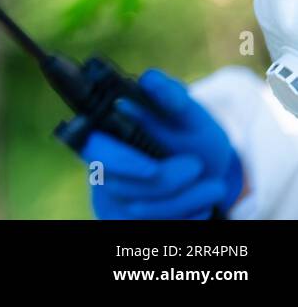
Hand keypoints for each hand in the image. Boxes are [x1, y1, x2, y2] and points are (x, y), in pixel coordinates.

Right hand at [82, 69, 243, 218]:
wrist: (204, 171)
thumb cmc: (189, 135)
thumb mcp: (189, 114)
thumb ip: (172, 96)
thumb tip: (150, 80)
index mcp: (104, 133)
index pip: (92, 149)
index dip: (119, 161)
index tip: (152, 167)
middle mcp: (100, 168)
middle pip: (119, 184)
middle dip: (164, 182)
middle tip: (197, 166)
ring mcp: (112, 198)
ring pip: (141, 209)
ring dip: (184, 199)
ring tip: (214, 185)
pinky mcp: (127, 220)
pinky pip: (155, 226)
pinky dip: (185, 217)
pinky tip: (200, 203)